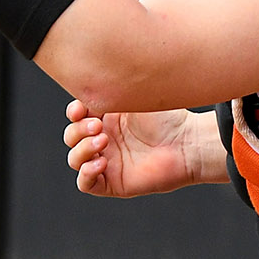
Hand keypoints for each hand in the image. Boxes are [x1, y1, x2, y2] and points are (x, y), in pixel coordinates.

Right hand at [62, 100, 223, 197]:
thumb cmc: (169, 118)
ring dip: (81, 149)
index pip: (76, 116)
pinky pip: (86, 184)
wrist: (188, 143)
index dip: (73, 112)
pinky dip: (86, 173)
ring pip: (75, 160)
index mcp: (107, 118)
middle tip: (99, 125)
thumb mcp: (137, 95)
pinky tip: (101, 162)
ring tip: (102, 141)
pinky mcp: (114, 182)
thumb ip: (114, 87)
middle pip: (71, 137)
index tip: (81, 108)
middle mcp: (105, 139)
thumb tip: (91, 75)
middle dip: (78, 130)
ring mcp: (108, 161)